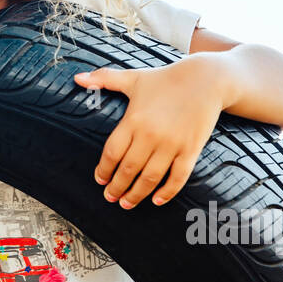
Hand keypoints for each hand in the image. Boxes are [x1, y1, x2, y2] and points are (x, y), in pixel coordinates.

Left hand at [73, 58, 227, 208]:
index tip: (100, 179)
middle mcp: (151, 134)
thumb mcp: (133, 77)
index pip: (112, 153)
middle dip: (116, 187)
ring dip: (136, 194)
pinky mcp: (191, 149)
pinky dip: (167, 192)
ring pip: (150, 178)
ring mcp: (172, 144)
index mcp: (134, 119)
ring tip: (126, 203)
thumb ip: (104, 79)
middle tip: (110, 197)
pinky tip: (156, 200)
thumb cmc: (165, 79)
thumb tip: (77, 78)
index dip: (103, 170)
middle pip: (128, 170)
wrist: (205, 79)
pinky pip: (177, 177)